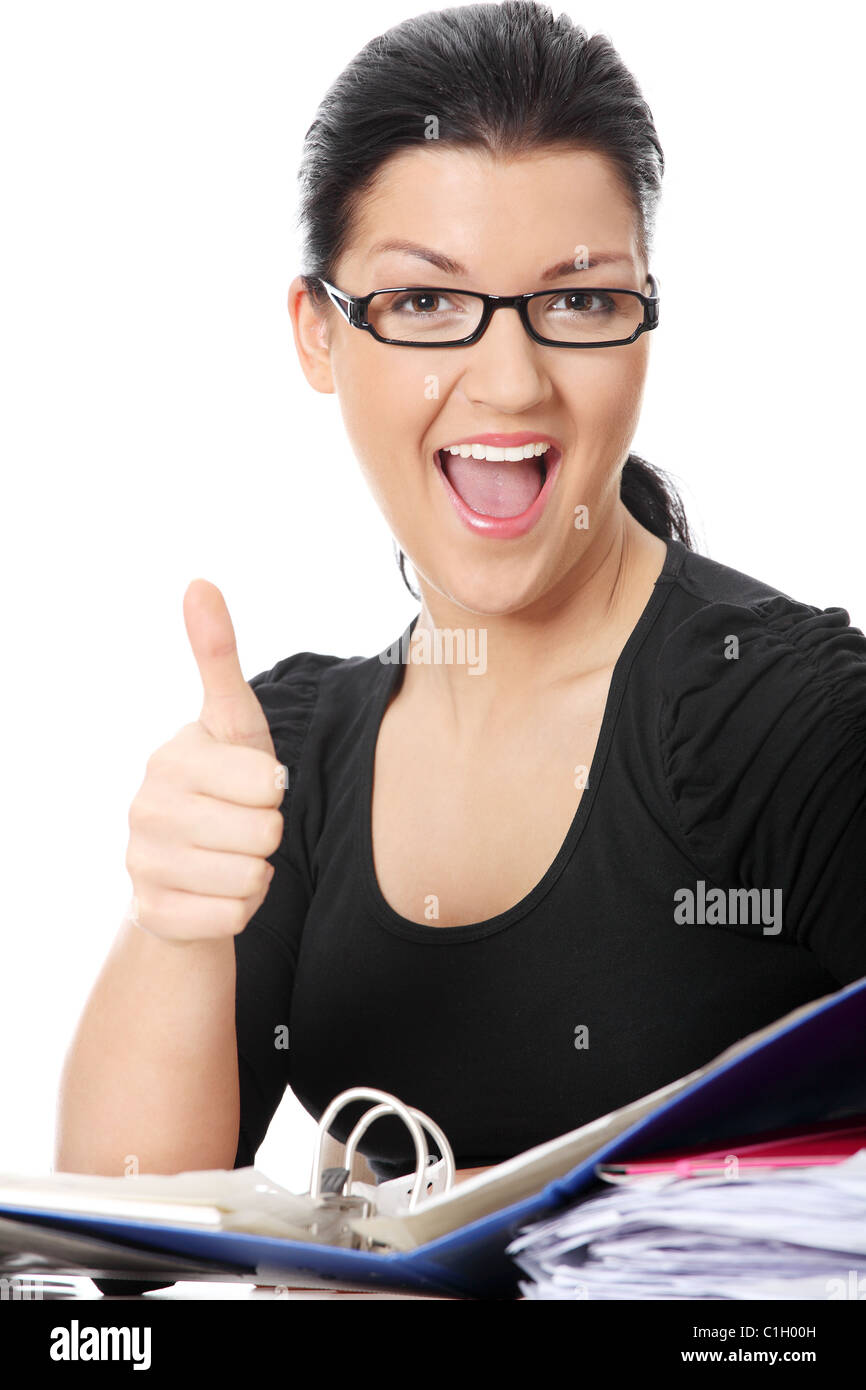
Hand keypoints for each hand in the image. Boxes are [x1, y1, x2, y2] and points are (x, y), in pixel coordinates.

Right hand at [124, 580, 285, 942]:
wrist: (182, 871)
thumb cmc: (221, 786)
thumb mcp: (230, 723)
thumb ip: (217, 656)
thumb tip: (199, 581)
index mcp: (170, 758)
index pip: (268, 781)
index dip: (272, 788)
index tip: (247, 785)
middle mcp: (145, 808)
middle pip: (264, 831)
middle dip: (267, 832)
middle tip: (239, 825)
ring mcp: (141, 863)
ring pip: (252, 876)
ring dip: (255, 871)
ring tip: (228, 855)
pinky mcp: (152, 913)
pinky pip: (235, 916)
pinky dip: (241, 908)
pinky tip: (216, 890)